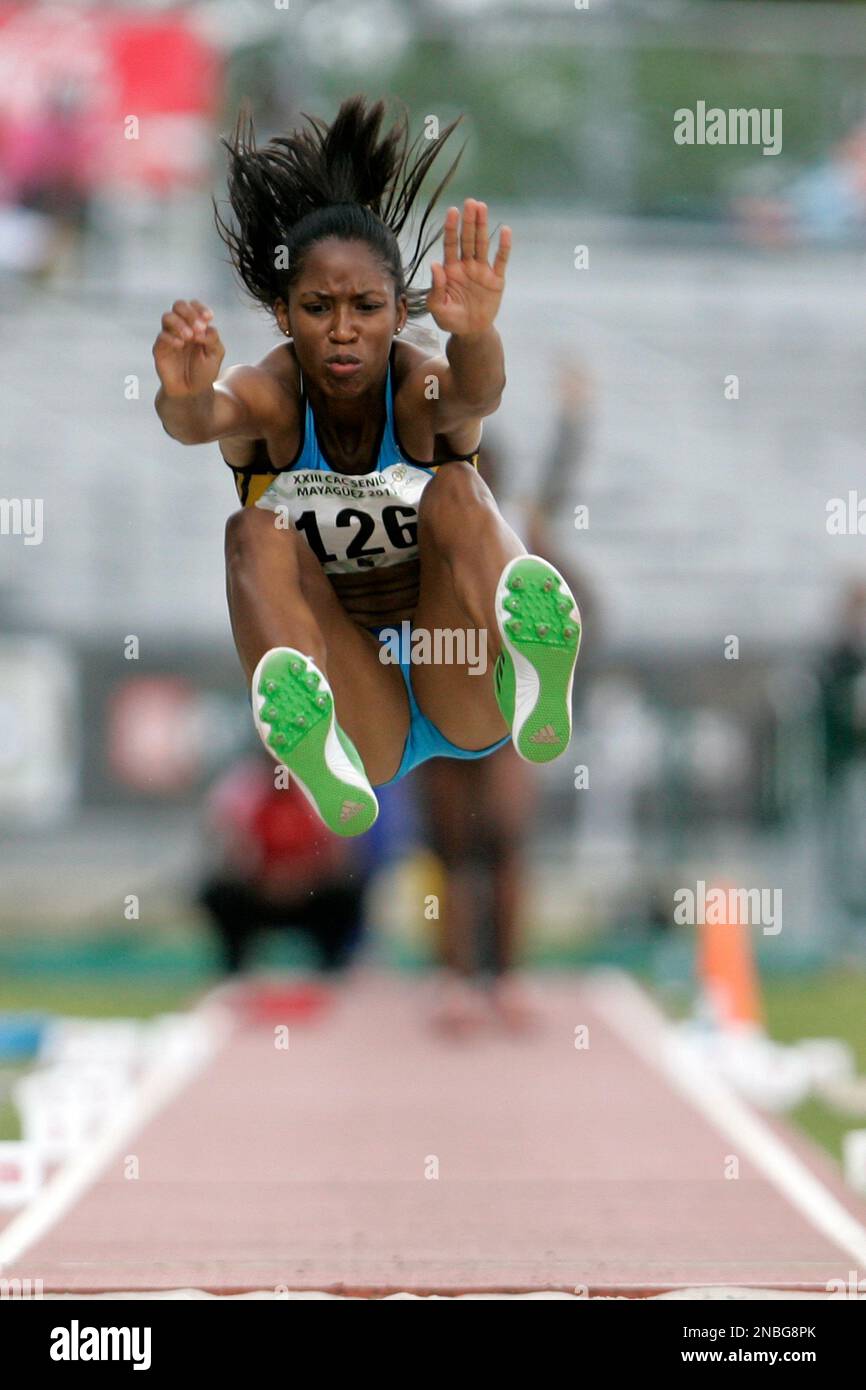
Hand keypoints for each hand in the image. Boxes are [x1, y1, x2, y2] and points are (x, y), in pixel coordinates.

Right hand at [153, 299, 224, 397]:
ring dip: (180, 324)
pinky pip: (161, 336)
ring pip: (167, 317)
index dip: (200, 308)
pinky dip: (171, 337)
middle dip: (189, 313)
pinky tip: (181, 345)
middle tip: (199, 327)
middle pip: (178, 305)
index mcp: (196, 325)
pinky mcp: (159, 348)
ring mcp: (169, 336)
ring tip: (190, 337)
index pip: (194, 306)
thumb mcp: (216, 354)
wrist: (192, 392)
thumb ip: (213, 338)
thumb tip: (202, 327)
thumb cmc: (204, 371)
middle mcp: (181, 327)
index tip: (209, 318)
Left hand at [427, 198, 510, 336]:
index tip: (452, 211)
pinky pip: (501, 260)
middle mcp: (466, 265)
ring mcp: (482, 270)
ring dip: (482, 226)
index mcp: (451, 270)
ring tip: (482, 207)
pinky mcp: (496, 279)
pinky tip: (505, 231)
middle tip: (471, 203)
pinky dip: (504, 246)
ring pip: (482, 244)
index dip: (452, 228)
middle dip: (469, 221)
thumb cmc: (451, 319)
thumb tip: (435, 265)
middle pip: (467, 239)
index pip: (450, 245)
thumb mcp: (438, 308)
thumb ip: (436, 288)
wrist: (471, 332)